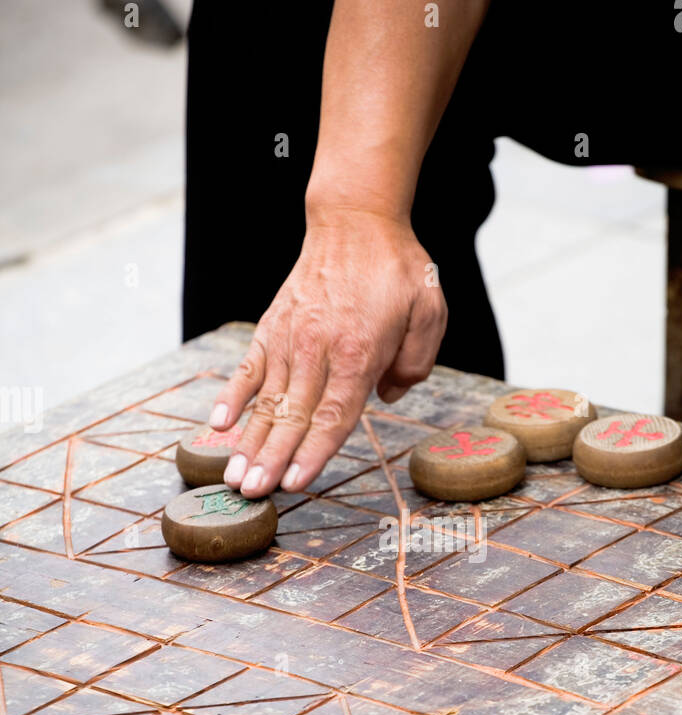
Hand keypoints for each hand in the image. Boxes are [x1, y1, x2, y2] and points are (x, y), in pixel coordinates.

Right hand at [209, 210, 446, 495]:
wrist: (356, 221)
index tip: (295, 483)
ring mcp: (290, 336)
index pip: (334, 415)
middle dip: (271, 459)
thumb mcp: (429, 313)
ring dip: (249, 441)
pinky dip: (232, 397)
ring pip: (267, 399)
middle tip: (252, 493)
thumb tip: (387, 397)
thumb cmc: (397, 270)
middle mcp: (318, 347)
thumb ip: (415, 362)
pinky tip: (218, 425)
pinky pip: (248, 367)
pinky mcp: (272, 326)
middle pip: (294, 416)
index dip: (313, 453)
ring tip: (233, 476)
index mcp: (358, 351)